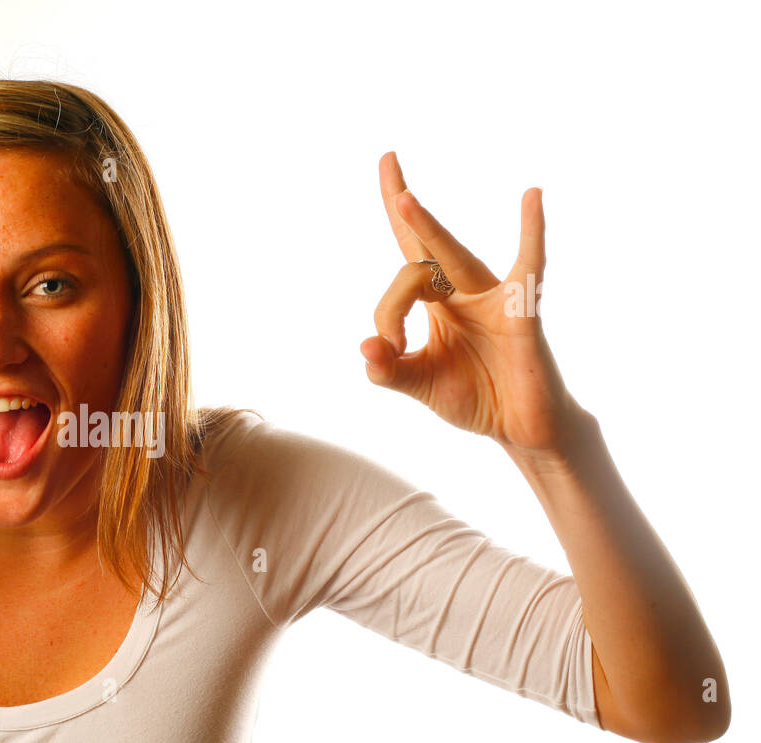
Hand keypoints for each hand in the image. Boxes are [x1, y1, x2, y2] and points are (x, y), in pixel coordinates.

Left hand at [362, 152, 588, 458]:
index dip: (385, 299)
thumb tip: (364, 348)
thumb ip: (387, 370)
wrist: (521, 428)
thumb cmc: (475, 396)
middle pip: (421, 249)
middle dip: (400, 206)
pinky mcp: (521, 313)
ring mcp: (492, 297)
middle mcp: (462, 290)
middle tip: (385, 159)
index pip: (403, 273)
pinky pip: (529, 266)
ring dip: (428, 230)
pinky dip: (533, 232)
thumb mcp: (419, 384)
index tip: (385, 347)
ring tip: (403, 200)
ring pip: (452, 258)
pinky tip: (532, 197)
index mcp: (437, 302)